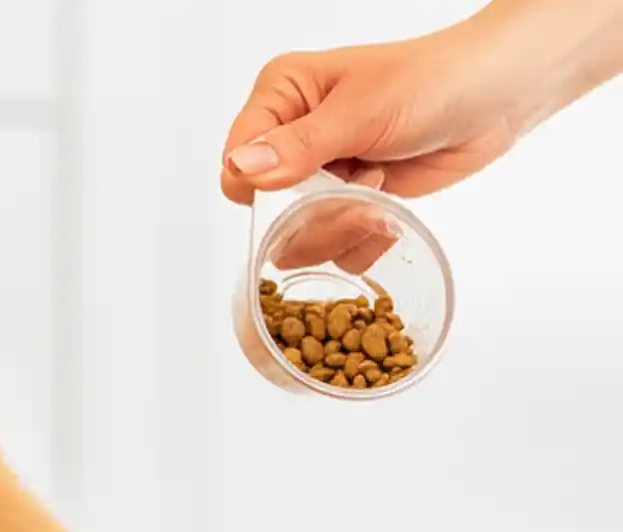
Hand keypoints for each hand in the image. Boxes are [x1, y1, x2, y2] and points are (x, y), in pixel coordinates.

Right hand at [221, 0, 622, 272]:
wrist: (494, 97)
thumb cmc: (431, 83)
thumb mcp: (362, 112)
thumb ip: (300, 146)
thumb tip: (241, 169)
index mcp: (280, 96)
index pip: (237, 160)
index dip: (265, 186)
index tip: (312, 182)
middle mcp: (290, 136)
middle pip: (266, 209)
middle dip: (314, 214)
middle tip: (364, 189)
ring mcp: (319, 173)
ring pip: (298, 236)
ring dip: (342, 229)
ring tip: (381, 193)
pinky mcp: (348, 202)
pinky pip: (334, 247)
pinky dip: (362, 241)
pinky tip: (390, 212)